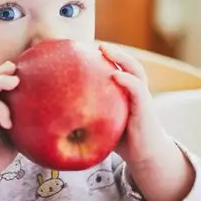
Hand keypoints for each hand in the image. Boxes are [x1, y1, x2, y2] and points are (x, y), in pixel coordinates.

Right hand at [0, 61, 18, 180]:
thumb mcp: (17, 133)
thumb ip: (25, 121)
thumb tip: (52, 116)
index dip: (7, 72)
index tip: (23, 66)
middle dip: (2, 71)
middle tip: (15, 67)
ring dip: (0, 82)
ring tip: (14, 82)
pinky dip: (0, 110)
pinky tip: (9, 123)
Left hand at [99, 44, 164, 166]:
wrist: (145, 156)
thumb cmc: (121, 140)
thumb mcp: (102, 124)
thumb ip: (87, 115)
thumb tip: (53, 116)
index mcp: (126, 92)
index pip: (118, 68)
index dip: (106, 57)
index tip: (87, 48)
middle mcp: (136, 91)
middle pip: (128, 64)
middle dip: (114, 51)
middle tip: (95, 44)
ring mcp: (143, 98)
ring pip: (136, 70)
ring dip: (122, 58)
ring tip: (106, 50)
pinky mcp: (147, 108)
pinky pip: (138, 89)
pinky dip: (127, 80)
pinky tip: (115, 75)